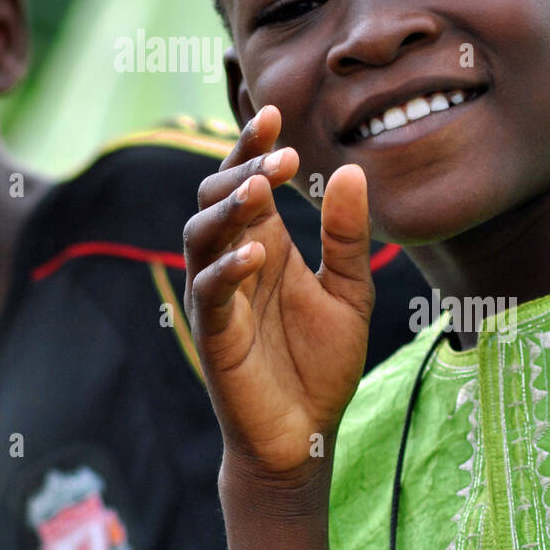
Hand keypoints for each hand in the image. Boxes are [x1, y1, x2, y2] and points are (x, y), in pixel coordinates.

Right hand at [183, 105, 374, 480]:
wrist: (305, 436)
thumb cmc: (320, 363)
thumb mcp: (350, 291)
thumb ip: (347, 235)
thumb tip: (348, 169)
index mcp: (264, 242)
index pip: (246, 180)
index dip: (252, 146)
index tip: (275, 114)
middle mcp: (234, 259)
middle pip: (215, 195)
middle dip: (240, 168)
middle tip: (279, 155)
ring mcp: (219, 295)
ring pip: (199, 233)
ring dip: (227, 208)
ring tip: (260, 189)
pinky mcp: (214, 333)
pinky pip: (209, 291)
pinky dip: (226, 268)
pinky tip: (256, 255)